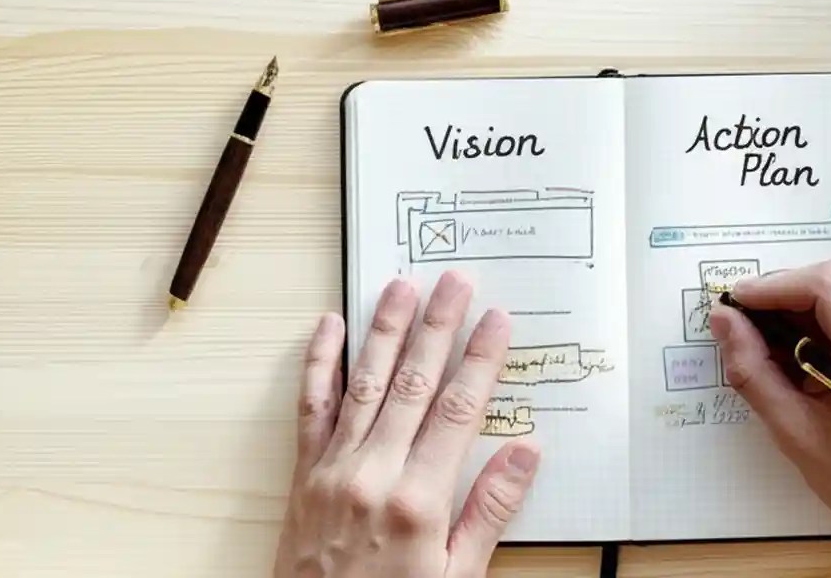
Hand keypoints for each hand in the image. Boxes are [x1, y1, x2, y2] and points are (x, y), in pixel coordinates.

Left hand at [273, 271, 540, 577]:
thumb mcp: (457, 577)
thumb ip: (490, 511)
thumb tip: (527, 453)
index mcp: (418, 499)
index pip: (458, 410)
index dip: (481, 359)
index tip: (496, 320)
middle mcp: (374, 473)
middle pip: (413, 382)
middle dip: (438, 327)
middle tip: (454, 282)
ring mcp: (334, 468)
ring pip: (364, 382)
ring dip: (384, 329)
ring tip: (400, 286)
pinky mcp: (304, 474)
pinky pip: (311, 407)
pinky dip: (319, 363)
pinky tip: (329, 326)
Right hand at [708, 261, 830, 577]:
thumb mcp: (796, 435)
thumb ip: (754, 373)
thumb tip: (725, 321)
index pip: (830, 287)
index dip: (776, 285)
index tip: (738, 302)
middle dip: (784, 298)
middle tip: (745, 327)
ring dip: (804, 313)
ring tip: (774, 350)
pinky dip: (829, 327)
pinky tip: (808, 361)